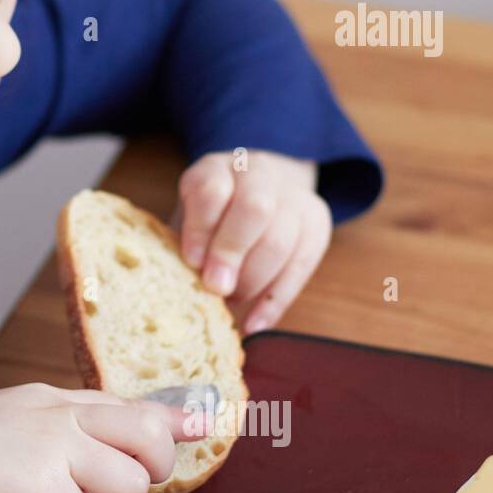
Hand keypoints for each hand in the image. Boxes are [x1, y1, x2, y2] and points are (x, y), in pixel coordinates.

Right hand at [0, 382, 211, 492]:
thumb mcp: (4, 424)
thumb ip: (53, 431)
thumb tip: (96, 454)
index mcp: (48, 399)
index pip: (129, 403)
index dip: (172, 419)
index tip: (202, 425)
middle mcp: (57, 414)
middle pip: (148, 435)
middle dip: (147, 474)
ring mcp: (51, 445)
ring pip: (126, 486)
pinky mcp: (39, 483)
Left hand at [169, 148, 330, 334]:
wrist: (257, 188)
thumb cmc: (208, 216)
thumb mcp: (187, 217)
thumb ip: (182, 243)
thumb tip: (175, 288)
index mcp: (216, 169)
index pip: (212, 191)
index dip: (201, 228)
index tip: (190, 261)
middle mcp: (257, 174)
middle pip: (254, 209)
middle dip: (233, 253)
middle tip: (216, 288)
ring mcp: (293, 195)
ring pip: (282, 239)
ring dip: (254, 281)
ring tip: (230, 303)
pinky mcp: (317, 221)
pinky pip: (303, 264)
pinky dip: (277, 300)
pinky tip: (256, 323)